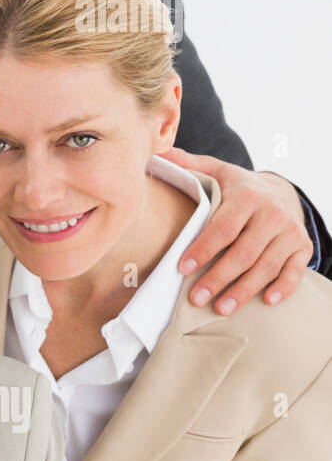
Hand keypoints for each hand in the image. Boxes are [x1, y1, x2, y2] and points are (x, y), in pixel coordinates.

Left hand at [162, 148, 312, 314]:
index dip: (202, 249)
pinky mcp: (303, 247)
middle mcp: (273, 214)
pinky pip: (295, 271)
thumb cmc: (239, 187)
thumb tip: (158, 152)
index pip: (223, 228)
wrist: (281, 191)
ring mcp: (290, 233)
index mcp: (248, 196)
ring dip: (244, 290)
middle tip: (196, 298)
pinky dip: (282, 287)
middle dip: (219, 278)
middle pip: (244, 252)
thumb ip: (189, 165)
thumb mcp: (217, 171)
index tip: (181, 268)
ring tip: (221, 308)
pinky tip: (266, 301)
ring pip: (267, 266)